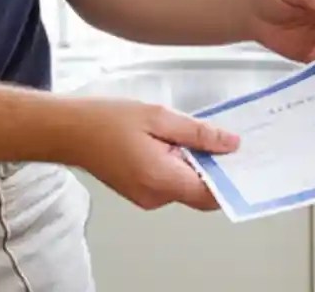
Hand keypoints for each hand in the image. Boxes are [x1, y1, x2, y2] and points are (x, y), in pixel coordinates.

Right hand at [65, 98, 238, 211]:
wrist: (69, 131)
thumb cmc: (107, 120)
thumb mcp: (159, 117)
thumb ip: (198, 132)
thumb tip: (231, 144)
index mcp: (161, 179)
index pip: (210, 194)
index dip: (231, 180)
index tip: (245, 160)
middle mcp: (155, 196)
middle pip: (200, 191)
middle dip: (215, 167)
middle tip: (227, 138)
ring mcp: (146, 197)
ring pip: (186, 186)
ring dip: (196, 164)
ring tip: (194, 133)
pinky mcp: (140, 191)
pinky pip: (171, 183)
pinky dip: (180, 166)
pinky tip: (176, 141)